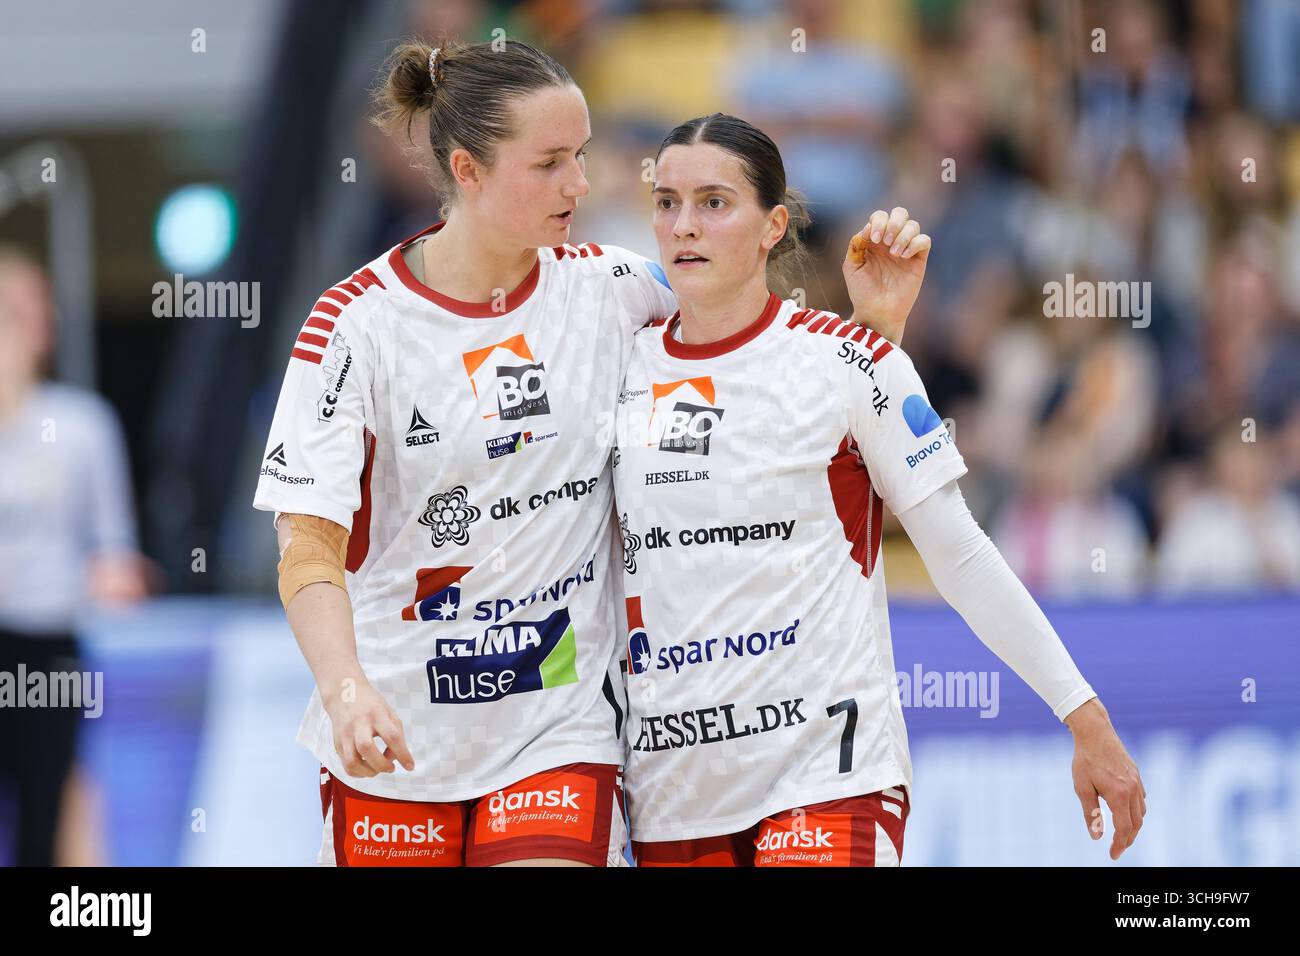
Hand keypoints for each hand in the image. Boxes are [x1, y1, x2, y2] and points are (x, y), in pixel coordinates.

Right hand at [323, 676, 415, 777]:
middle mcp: (358, 724)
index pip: (391, 736)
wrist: (343, 694)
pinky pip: (346, 766)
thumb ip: (396, 734)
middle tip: (391, 768)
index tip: (410, 766)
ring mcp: (345, 735)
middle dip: (381, 764)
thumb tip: (397, 758)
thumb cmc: (371, 706)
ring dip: (368, 772)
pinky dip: (358, 773)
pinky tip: (367, 768)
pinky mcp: (337, 744)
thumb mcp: (389, 712)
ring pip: (352, 762)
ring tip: (378, 769)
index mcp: (376, 714)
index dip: (402, 754)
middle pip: (367, 748)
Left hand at [843, 206, 930, 344]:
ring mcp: (906, 250)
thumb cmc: (862, 291)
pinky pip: (924, 240)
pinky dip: (914, 243)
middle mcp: (891, 242)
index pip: (880, 216)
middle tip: (884, 241)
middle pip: (900, 214)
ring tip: (894, 254)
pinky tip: (903, 256)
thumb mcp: (851, 266)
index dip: (877, 222)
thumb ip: (856, 245)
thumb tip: (867, 228)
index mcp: (874, 240)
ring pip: (913, 225)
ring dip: (902, 235)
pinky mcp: (918, 261)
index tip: (872, 240)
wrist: (876, 312)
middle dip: (892, 222)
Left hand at [1066, 698, 1145, 859]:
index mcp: (1119, 794)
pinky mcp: (1137, 776)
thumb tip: (1096, 836)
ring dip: (1133, 826)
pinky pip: (1141, 800)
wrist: (1095, 732)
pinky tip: (1126, 812)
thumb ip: (1090, 813)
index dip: (1120, 844)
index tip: (1113, 855)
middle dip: (1128, 839)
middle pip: (1136, 824)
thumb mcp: (1082, 787)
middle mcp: (1132, 790)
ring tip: (1122, 834)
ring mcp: (1137, 782)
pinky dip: (1136, 811)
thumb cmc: (1085, 759)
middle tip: (1118, 849)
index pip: (1124, 828)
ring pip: (1141, 812)